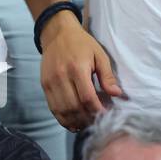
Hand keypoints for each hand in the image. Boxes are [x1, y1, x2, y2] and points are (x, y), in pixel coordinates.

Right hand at [39, 14, 123, 129]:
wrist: (56, 34)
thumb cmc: (81, 44)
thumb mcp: (99, 55)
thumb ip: (107, 75)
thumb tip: (116, 94)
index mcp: (77, 69)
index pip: (87, 98)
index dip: (98, 111)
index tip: (106, 116)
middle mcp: (61, 77)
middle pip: (74, 107)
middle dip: (87, 119)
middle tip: (98, 123)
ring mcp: (50, 82)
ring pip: (62, 110)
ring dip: (75, 121)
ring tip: (86, 125)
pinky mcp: (44, 85)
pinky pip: (52, 107)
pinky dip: (62, 118)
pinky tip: (72, 123)